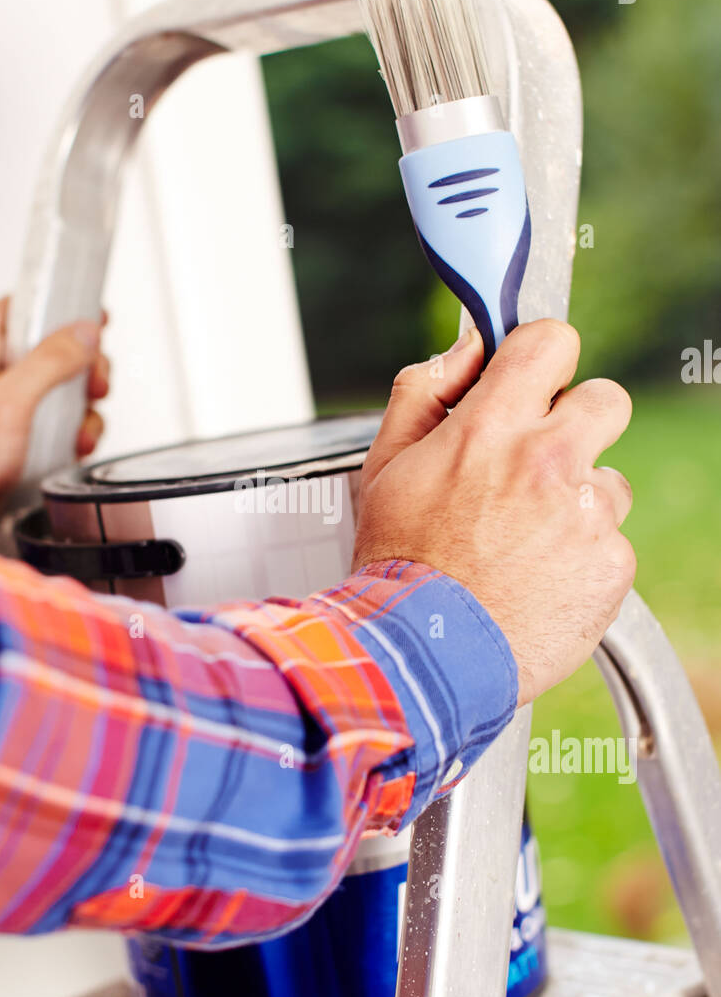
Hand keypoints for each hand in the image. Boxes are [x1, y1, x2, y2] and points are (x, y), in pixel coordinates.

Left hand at [0, 297, 109, 542]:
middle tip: (93, 385)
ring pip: (56, 390)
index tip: (92, 321)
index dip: (60, 308)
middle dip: (81, 367)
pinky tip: (72, 449)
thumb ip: (47, 362)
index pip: (19, 308)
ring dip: (81, 408)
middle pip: (48, 349)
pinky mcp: (11, 443)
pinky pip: (53, 426)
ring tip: (81, 428)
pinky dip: (71, 435)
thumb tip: (82, 332)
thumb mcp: (6, 406)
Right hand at [353, 320, 634, 704]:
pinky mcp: (611, 564)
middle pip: (607, 399)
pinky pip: (611, 542)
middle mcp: (546, 463)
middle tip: (540, 460)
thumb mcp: (385, 465)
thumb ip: (425, 391)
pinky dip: (582, 558)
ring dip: (576, 501)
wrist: (422, 655)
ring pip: (608, 481)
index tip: (533, 380)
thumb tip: (466, 349)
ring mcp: (585, 515)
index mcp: (490, 428)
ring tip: (524, 541)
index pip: (550, 342)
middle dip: (579, 421)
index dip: (541, 358)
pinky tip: (537, 578)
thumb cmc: (398, 566)